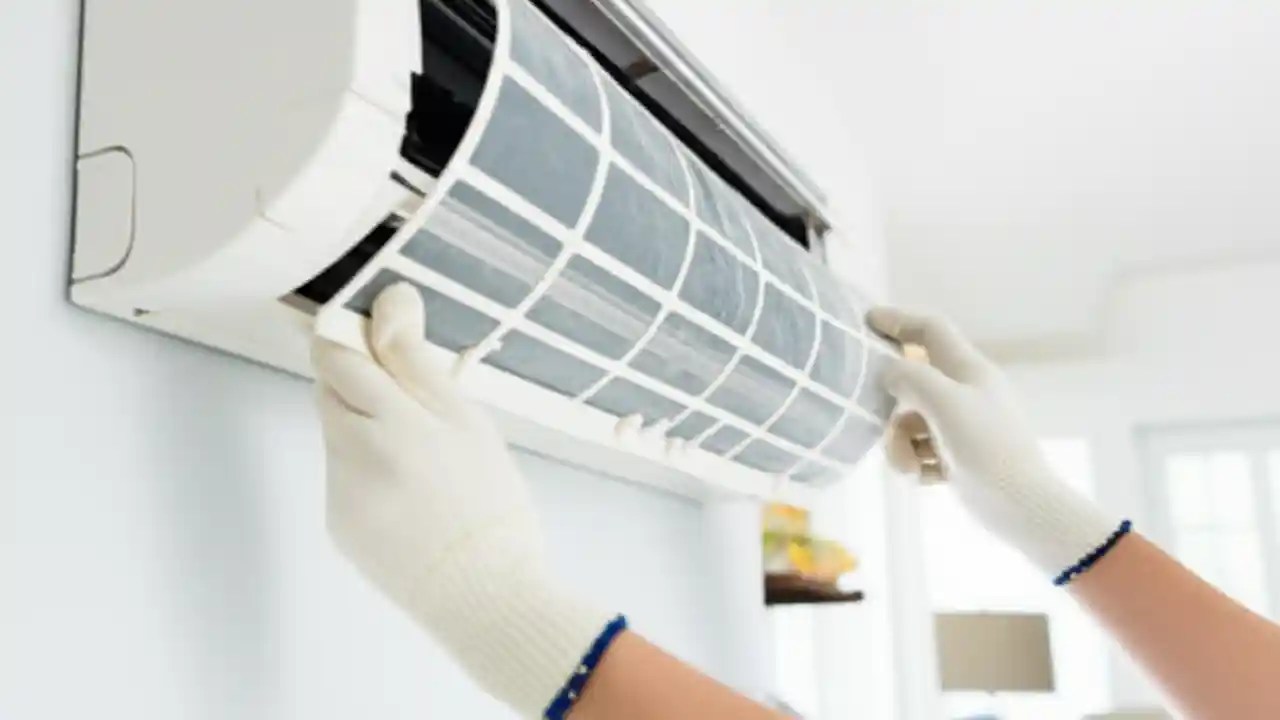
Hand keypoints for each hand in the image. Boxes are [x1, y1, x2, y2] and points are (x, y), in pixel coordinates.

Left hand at [312, 283, 611, 715]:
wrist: (488, 599)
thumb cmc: (492, 506)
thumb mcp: (468, 421)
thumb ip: (416, 362)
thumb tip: (389, 301)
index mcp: (393, 423)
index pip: (336, 354)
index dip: (350, 335)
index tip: (375, 333)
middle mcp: (353, 456)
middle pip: (329, 391)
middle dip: (361, 384)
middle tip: (414, 406)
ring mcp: (339, 494)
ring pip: (338, 434)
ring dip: (367, 430)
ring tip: (423, 464)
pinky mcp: (337, 526)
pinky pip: (343, 477)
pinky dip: (369, 474)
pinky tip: (412, 499)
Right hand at [867, 307, 1121, 582]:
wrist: (1021, 507)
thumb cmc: (988, 447)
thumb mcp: (945, 402)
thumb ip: (911, 378)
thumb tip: (889, 372)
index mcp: (968, 370)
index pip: (931, 330)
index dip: (899, 320)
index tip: (866, 321)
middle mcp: (965, 394)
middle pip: (912, 384)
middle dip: (891, 408)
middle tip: (875, 422)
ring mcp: (962, 427)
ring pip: (911, 424)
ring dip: (900, 445)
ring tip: (909, 467)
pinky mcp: (958, 459)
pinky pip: (920, 452)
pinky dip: (915, 464)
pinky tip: (925, 478)